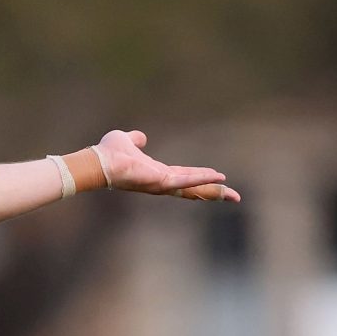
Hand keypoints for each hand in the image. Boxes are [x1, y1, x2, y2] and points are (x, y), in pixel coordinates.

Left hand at [97, 130, 239, 202]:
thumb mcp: (127, 141)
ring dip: (214, 190)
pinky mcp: (162, 182)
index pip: (185, 178)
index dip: (201, 179)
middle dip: (214, 193)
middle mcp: (163, 182)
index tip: (219, 180)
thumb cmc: (110, 154)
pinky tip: (219, 177)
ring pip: (194, 188)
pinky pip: (186, 180)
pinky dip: (203, 178)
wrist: (100, 162)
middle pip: (194, 189)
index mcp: (158, 173)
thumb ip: (136, 140)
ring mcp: (163, 184)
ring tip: (233, 194)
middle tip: (235, 197)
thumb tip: (141, 138)